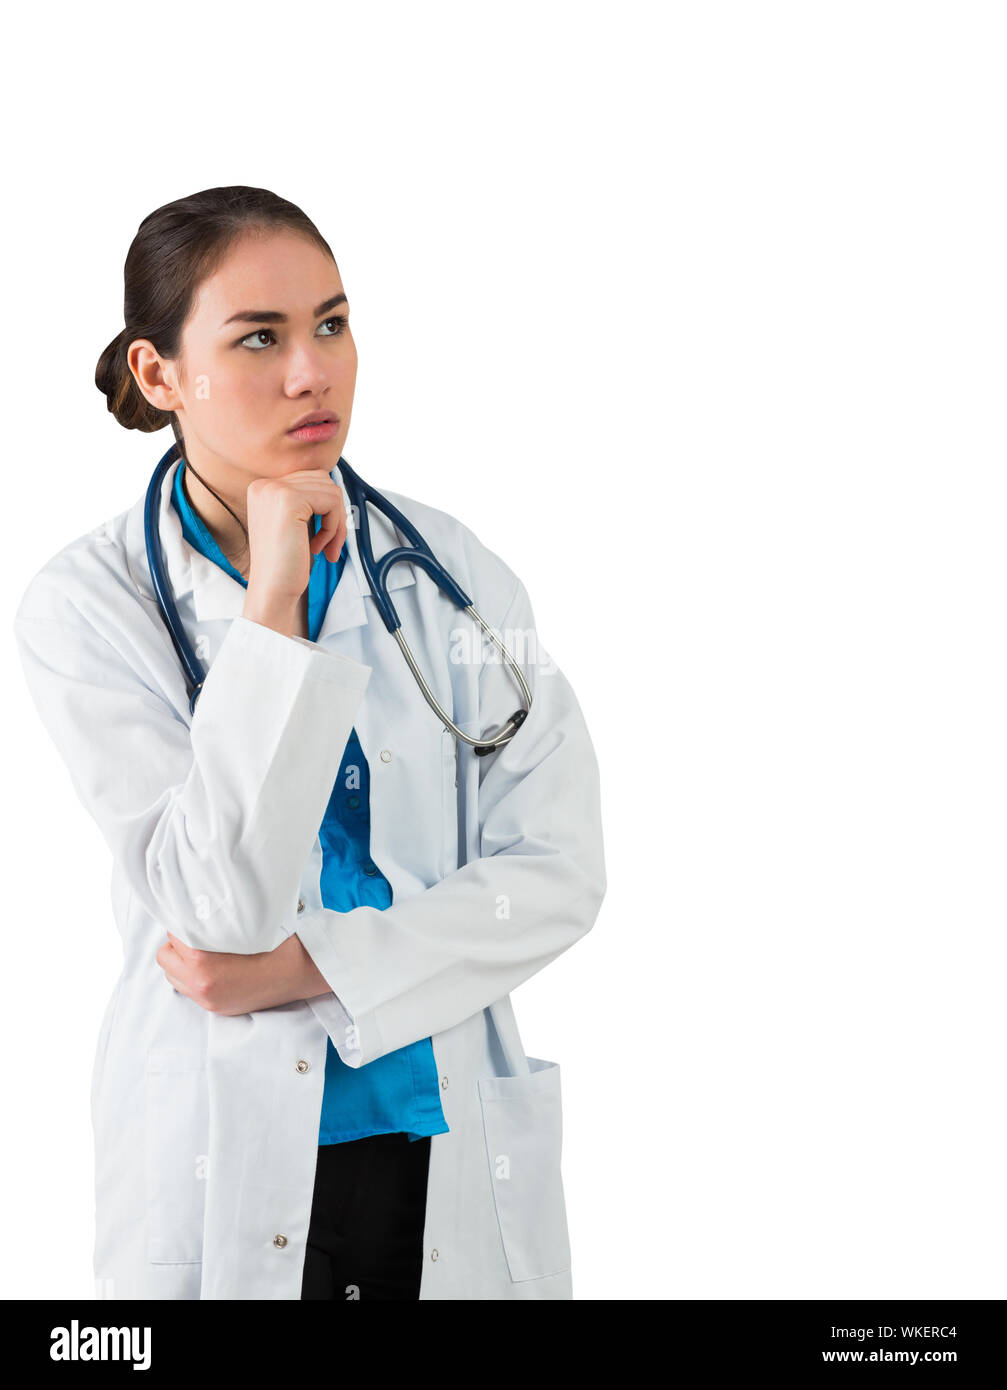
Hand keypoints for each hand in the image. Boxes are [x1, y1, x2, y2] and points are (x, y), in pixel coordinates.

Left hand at [156, 930, 321, 1014]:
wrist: (298, 972)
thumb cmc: (274, 944)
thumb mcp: (240, 926)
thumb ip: (210, 924)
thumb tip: (191, 914)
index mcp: (201, 961)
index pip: (173, 934)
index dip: (182, 921)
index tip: (190, 916)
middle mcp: (200, 983)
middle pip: (165, 956)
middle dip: (176, 943)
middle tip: (194, 933)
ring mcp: (207, 998)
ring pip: (172, 975)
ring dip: (181, 962)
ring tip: (201, 952)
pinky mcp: (215, 1007)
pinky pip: (188, 990)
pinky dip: (193, 977)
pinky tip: (211, 967)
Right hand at [242, 470, 347, 634]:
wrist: (272, 591)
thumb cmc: (286, 564)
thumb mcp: (296, 524)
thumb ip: (308, 501)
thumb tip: (333, 486)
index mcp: (263, 488)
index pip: (311, 479)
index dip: (327, 508)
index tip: (324, 537)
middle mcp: (265, 485)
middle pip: (323, 481)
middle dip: (335, 514)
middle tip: (330, 545)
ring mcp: (275, 490)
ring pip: (331, 491)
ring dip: (336, 523)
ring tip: (325, 547)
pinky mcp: (288, 500)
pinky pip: (331, 503)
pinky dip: (334, 528)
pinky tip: (318, 548)